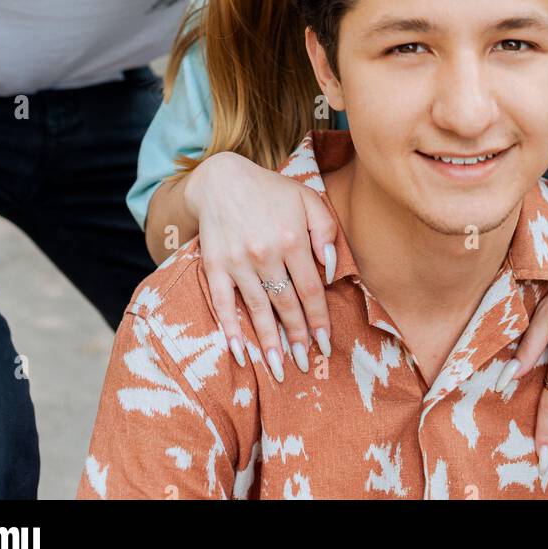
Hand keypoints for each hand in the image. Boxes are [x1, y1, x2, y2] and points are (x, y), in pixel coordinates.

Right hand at [184, 151, 337, 381]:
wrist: (221, 179)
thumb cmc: (270, 191)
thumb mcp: (306, 199)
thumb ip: (326, 229)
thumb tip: (332, 267)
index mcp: (291, 238)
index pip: (310, 289)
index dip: (319, 319)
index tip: (326, 343)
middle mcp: (265, 253)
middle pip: (286, 305)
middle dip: (298, 337)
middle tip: (306, 363)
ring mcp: (238, 262)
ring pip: (258, 310)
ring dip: (270, 343)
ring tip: (280, 369)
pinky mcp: (215, 266)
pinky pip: (223, 304)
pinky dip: (230, 330)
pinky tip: (240, 352)